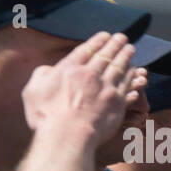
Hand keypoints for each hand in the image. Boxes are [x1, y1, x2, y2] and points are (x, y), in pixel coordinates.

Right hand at [21, 31, 144, 141]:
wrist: (68, 135)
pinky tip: (138, 76)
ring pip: (120, 69)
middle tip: (123, 38)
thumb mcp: (33, 90)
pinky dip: (134, 80)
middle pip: (106, 56)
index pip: (86, 50)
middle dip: (115, 45)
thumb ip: (41, 75)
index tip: (106, 35)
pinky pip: (129, 88)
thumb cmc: (46, 116)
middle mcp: (90, 75)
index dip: (97, 41)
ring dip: (127, 58)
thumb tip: (49, 70)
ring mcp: (107, 89)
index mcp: (69, 69)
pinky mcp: (118, 104)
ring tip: (131, 50)